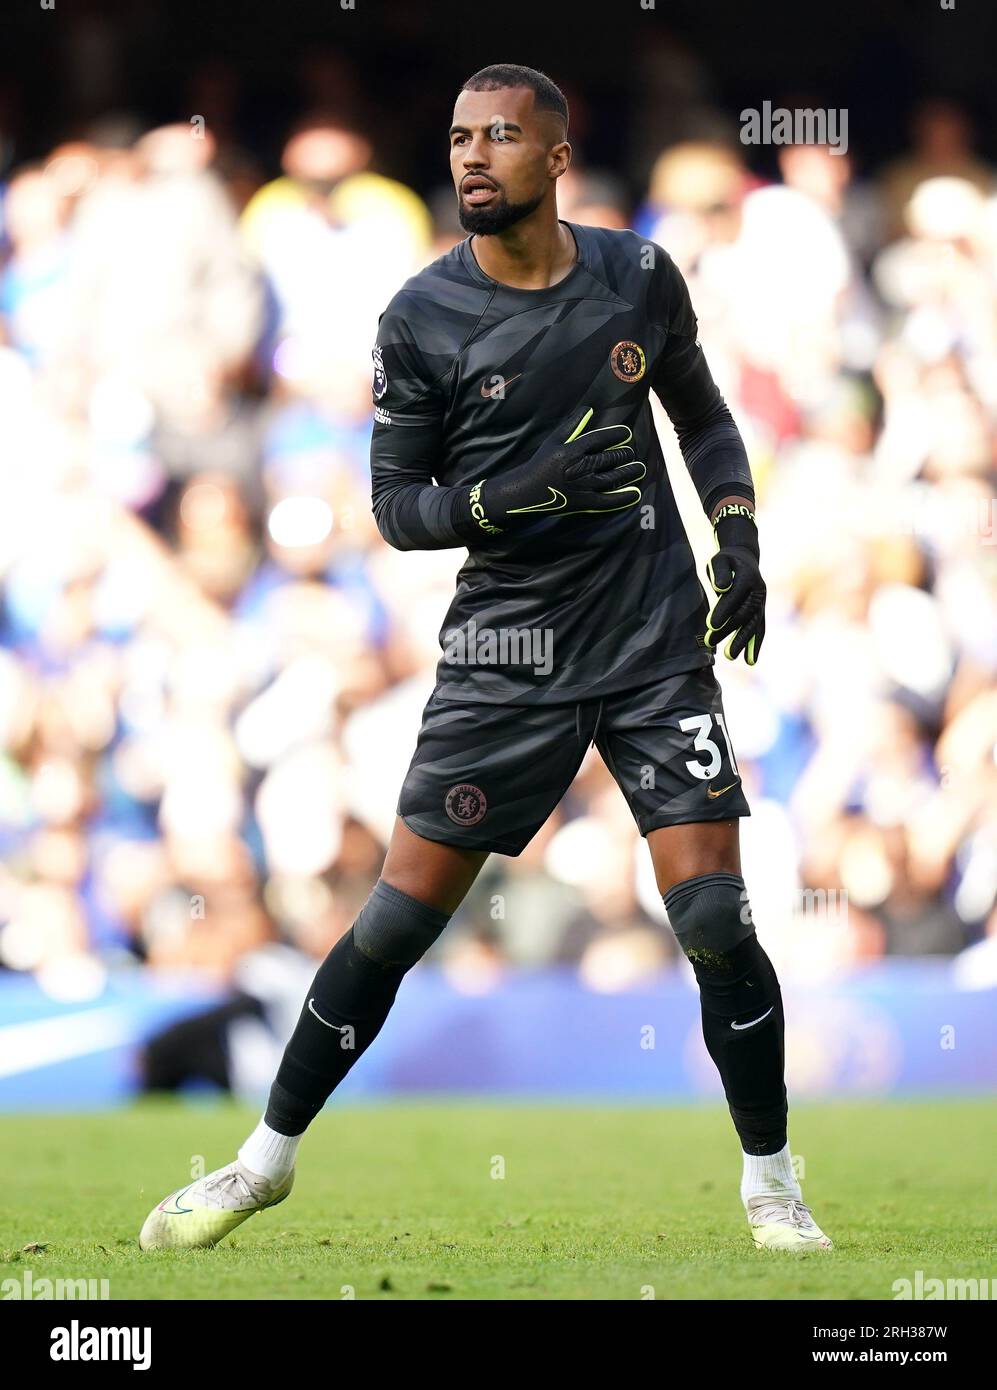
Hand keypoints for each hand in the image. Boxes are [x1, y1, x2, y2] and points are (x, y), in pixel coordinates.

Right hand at [464, 408, 645, 535]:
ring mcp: (584, 486)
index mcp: (572, 450)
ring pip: (614, 477)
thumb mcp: (554, 440)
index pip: (601, 439)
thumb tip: (589, 408)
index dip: (616, 434)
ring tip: (639, 468)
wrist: (527, 492)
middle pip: (610, 458)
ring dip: (629, 472)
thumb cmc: (541, 463)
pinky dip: (623, 498)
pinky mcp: (585, 503)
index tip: (626, 433)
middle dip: (625, 454)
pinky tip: (635, 494)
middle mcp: (580, 467)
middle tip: (632, 452)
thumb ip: (572, 424)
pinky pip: (609, 501)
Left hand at [704, 503, 764, 664]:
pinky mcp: (761, 611)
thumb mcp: (719, 560)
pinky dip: (755, 645)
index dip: (723, 610)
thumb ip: (720, 572)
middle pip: (743, 613)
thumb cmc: (726, 561)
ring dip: (742, 641)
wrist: (745, 558)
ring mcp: (762, 602)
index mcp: (748, 576)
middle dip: (727, 629)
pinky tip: (750, 661)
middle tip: (710, 642)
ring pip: (753, 624)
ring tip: (730, 656)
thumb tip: (721, 588)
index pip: (735, 596)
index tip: (710, 624)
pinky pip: (760, 629)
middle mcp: (759, 590)